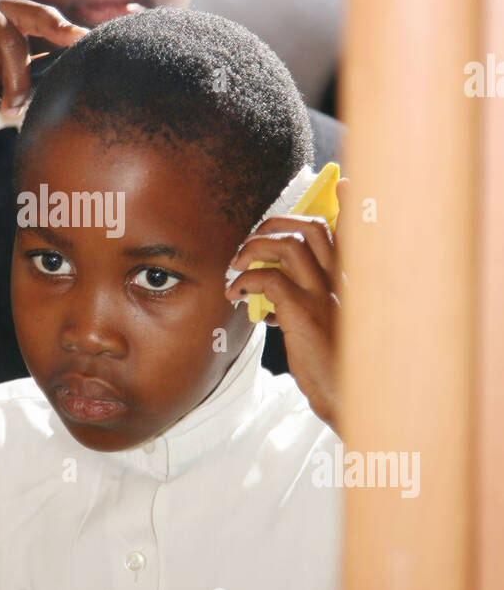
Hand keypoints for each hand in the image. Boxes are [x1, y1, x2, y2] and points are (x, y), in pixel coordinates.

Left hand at [224, 179, 349, 432]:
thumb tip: (271, 307)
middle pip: (312, 228)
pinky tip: (235, 295)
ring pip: (288, 245)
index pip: (353, 232)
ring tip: (236, 266)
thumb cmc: (338, 374)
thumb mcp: (330, 336)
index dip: (347, 206)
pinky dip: (245, 280)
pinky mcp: (305, 313)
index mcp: (351, 286)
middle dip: (276, 223)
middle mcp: (343, 284)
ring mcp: (325, 296)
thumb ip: (308, 311)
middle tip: (252, 239)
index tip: (344, 186)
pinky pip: (269, 279)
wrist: (355, 403)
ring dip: (254, 248)